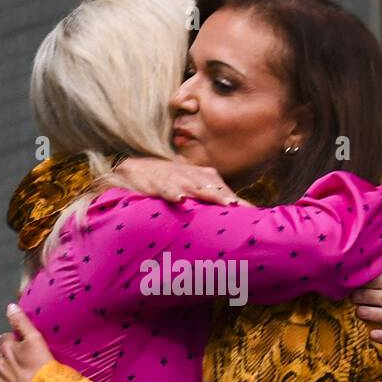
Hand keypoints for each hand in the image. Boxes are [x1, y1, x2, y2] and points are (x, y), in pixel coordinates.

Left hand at [0, 304, 54, 381]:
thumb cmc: (44, 368)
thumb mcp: (36, 340)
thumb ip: (22, 322)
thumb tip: (10, 307)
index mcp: (5, 349)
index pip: (4, 339)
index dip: (15, 342)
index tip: (27, 348)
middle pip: (1, 357)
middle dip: (11, 359)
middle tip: (29, 365)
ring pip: (1, 374)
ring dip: (9, 375)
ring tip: (27, 380)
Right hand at [111, 157, 238, 204]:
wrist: (129, 168)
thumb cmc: (164, 180)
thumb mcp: (186, 187)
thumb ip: (206, 198)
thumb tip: (229, 213)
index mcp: (199, 176)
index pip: (222, 187)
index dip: (236, 199)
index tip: (252, 213)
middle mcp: (189, 175)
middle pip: (212, 185)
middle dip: (226, 196)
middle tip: (241, 207)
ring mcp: (172, 178)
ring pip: (193, 185)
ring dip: (208, 193)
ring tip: (224, 203)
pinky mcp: (153, 182)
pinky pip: (164, 188)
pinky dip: (172, 192)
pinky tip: (180, 199)